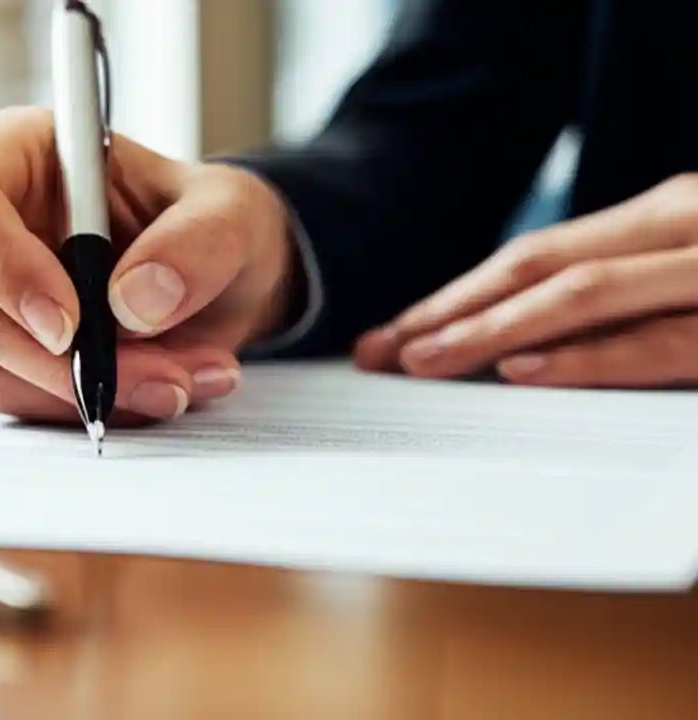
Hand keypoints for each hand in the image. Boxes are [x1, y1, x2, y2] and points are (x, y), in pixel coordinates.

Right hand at [0, 107, 295, 422]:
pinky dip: (101, 407)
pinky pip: (25, 403)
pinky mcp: (10, 358)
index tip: (70, 320)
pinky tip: (166, 387)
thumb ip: (198, 243)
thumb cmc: (214, 224)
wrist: (228, 285)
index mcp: (18, 155)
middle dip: (65, 360)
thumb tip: (133, 302)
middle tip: (163, 374)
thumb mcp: (236, 213)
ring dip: (95, 391)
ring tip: (189, 377)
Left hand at [354, 174, 697, 386]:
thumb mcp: (689, 272)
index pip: (535, 256)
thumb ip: (628, 290)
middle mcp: (679, 230)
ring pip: (582, 295)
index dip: (454, 296)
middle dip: (447, 311)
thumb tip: (524, 341)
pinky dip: (586, 356)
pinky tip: (520, 369)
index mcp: (664, 217)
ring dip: (491, 329)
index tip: (388, 336)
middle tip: (375, 354)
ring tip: (420, 361)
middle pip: (537, 267)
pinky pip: (657, 343)